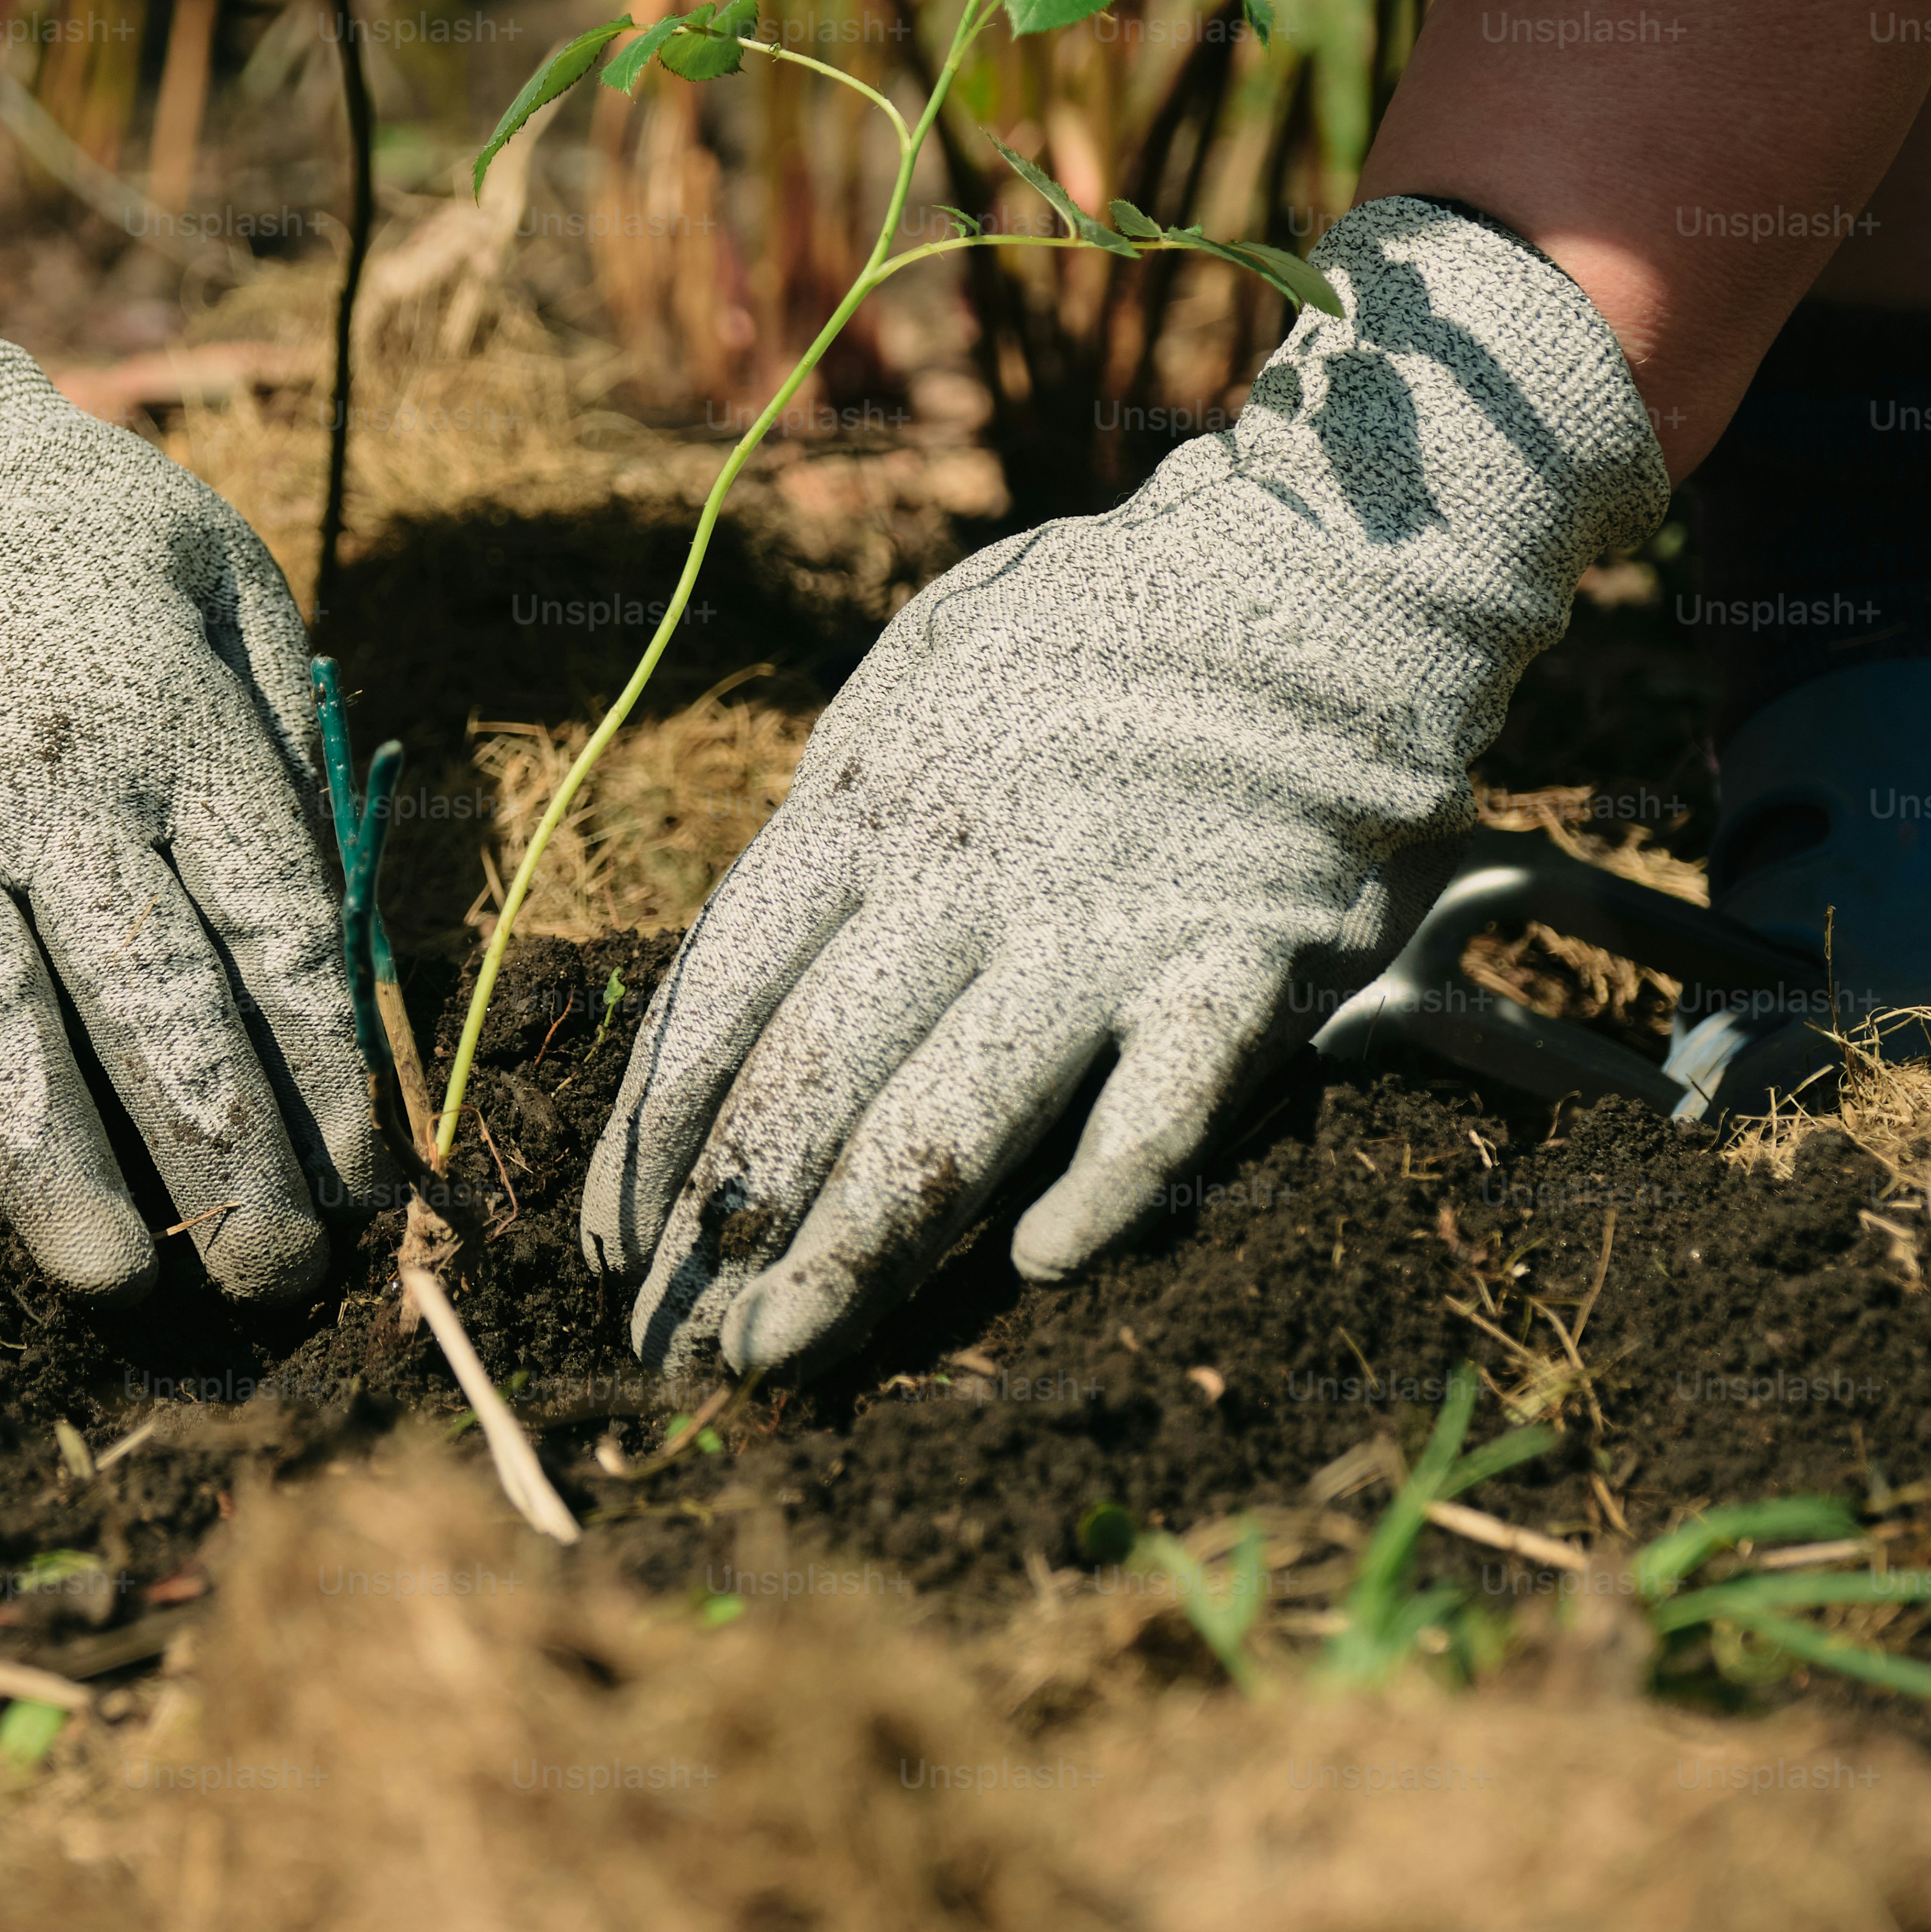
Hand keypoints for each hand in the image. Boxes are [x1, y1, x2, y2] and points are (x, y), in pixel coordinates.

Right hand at [0, 99, 380, 1301]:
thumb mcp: (229, 588)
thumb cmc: (78, 538)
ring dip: (63, 1178)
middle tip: (276, 1278)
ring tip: (121, 1281)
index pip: (280, 934)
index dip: (332, 1076)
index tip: (367, 1184)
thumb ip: (286, 752)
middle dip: (230, 1164)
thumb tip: (341, 954)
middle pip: (159, 1007)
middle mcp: (48, 786)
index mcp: (176, 723)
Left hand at [583, 198, 1668, 1373]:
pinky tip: (1033, 1266)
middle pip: (811, 1079)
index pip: (723, 995)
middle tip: (664, 1347)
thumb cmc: (1092, 632)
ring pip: (950, 1121)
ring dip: (849, 1256)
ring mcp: (1111, 921)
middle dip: (721, 1232)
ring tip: (773, 1359)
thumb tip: (742, 974)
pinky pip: (1160, 1105)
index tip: (610, 1239)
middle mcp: (970, 870)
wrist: (1320, 572)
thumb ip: (832, 827)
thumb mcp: (912, 683)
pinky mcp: (1244, 964)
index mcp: (872, 801)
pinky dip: (1096, 1190)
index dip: (652, 1132)